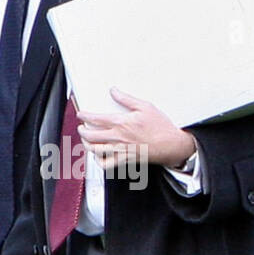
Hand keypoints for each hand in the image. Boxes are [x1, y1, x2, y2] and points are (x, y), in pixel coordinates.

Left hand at [77, 87, 195, 169]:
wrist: (172, 145)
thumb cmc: (161, 127)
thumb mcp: (145, 107)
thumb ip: (126, 99)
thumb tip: (114, 91)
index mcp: (121, 123)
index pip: (95, 119)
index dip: (84, 116)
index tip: (81, 114)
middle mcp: (118, 138)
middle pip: (90, 136)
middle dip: (82, 130)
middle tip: (82, 127)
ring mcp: (121, 150)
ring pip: (95, 150)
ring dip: (86, 144)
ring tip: (86, 140)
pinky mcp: (126, 160)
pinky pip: (106, 164)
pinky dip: (98, 161)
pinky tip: (98, 156)